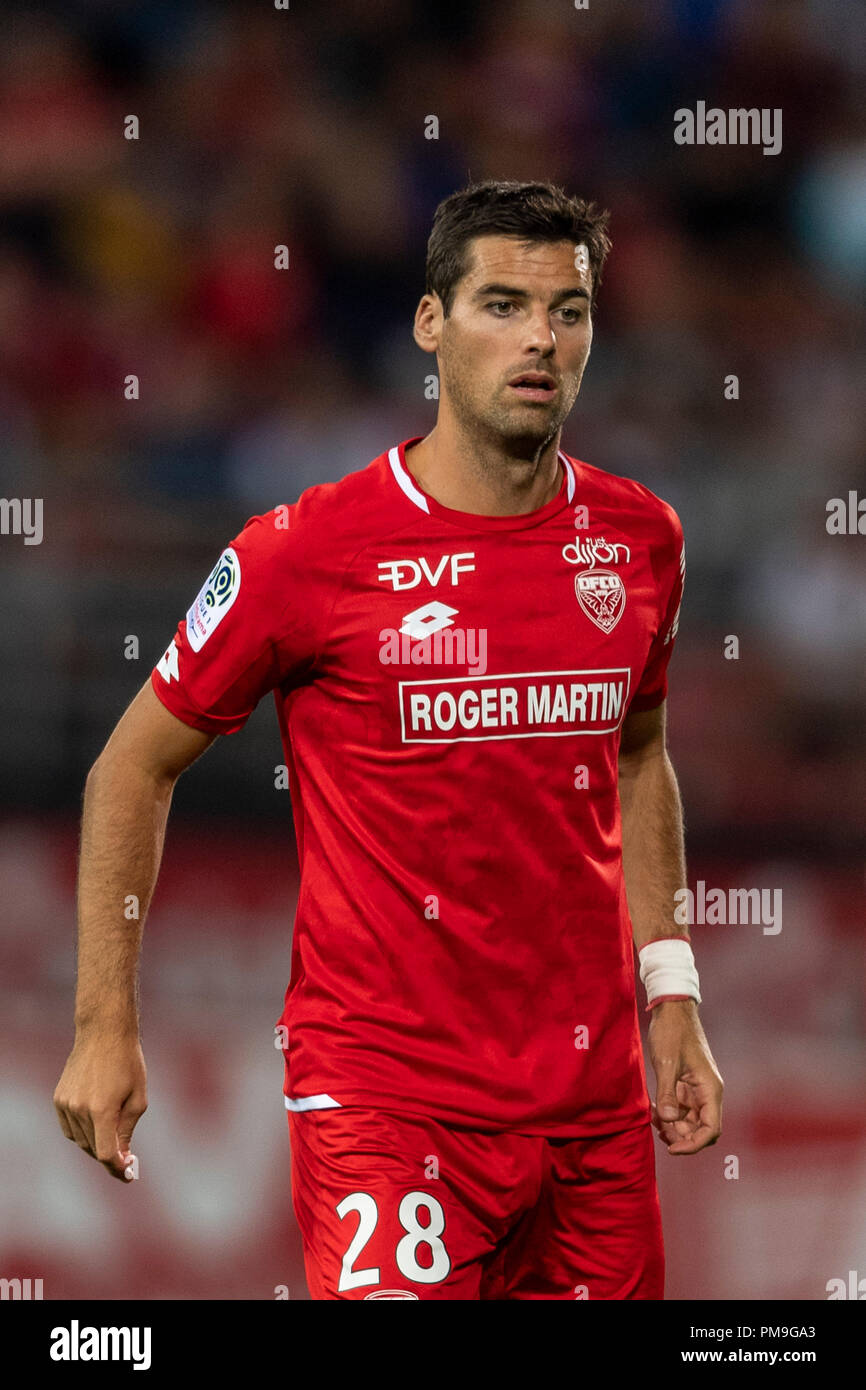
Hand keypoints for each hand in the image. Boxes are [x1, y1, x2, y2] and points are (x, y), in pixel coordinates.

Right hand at [54, 1032, 146, 1181]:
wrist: (103, 1033)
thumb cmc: (127, 1063)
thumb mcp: (138, 1098)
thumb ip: (128, 1130)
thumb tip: (122, 1156)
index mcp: (102, 1110)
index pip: (106, 1154)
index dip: (117, 1168)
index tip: (129, 1174)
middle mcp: (79, 1109)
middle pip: (93, 1149)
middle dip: (110, 1158)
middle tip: (126, 1161)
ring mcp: (66, 1104)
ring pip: (80, 1140)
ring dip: (96, 1145)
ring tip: (113, 1139)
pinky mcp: (59, 1098)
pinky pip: (70, 1128)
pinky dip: (82, 1134)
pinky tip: (96, 1128)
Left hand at [648, 1000, 722, 1154]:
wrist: (672, 1010)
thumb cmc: (673, 1033)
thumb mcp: (667, 1063)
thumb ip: (667, 1092)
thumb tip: (668, 1119)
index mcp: (710, 1089)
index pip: (711, 1129)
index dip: (694, 1144)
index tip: (673, 1148)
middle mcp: (707, 1093)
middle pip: (701, 1129)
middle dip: (681, 1136)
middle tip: (658, 1131)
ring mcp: (697, 1090)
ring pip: (690, 1122)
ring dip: (673, 1126)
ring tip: (653, 1119)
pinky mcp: (685, 1085)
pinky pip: (680, 1110)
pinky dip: (668, 1114)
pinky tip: (652, 1110)